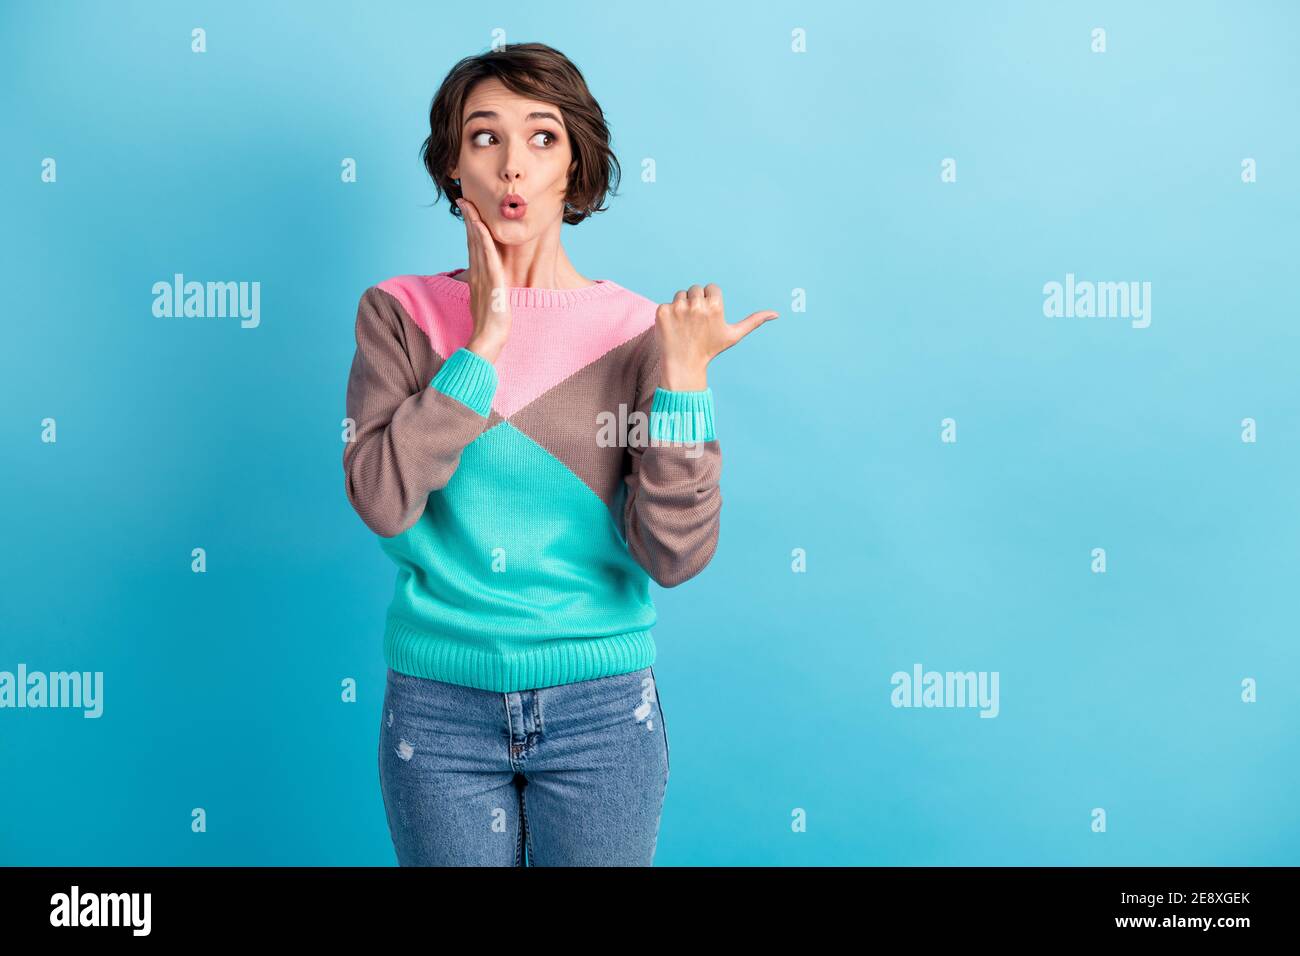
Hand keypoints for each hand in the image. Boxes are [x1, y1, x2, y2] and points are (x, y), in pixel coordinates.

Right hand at [456, 197, 511, 363]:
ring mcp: (482, 276)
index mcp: (476, 277)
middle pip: (471, 240)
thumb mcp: (487, 303)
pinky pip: (486, 255)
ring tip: (468, 204)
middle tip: (463, 199)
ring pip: (476, 243)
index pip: (472, 247)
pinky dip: (483, 238)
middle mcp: (477, 273)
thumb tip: (491, 286)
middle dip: (468, 219)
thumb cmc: (490, 327)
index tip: (468, 212)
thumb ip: (487, 291)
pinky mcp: (491, 281)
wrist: (487, 341)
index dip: (470, 228)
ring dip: (473, 222)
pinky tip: (481, 225)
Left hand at [655, 283, 777, 389]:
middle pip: (695, 290)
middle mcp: (696, 304)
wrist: (683, 366)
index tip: (708, 319)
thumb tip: (777, 314)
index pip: (711, 288)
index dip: (710, 302)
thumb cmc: (709, 350)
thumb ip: (754, 321)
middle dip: (696, 303)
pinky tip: (673, 329)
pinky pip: (666, 304)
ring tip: (684, 326)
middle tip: (695, 324)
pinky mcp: (662, 312)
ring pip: (680, 295)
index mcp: (715, 305)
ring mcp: (677, 308)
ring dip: (681, 307)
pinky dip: (668, 315)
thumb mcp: (733, 335)